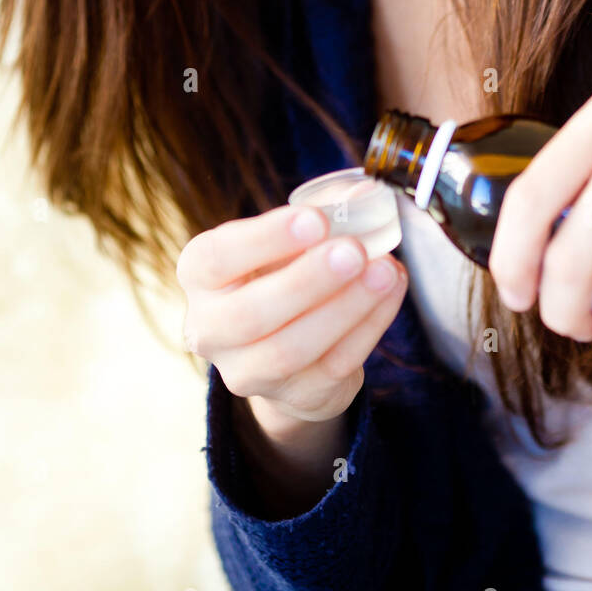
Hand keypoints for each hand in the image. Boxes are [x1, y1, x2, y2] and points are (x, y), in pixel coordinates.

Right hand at [176, 202, 407, 422]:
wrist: (285, 348)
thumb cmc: (279, 274)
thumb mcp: (286, 240)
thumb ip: (321, 213)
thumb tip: (363, 194)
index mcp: (199, 276)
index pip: (216, 258)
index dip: (265, 239)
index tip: (315, 219)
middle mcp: (209, 329)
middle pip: (250, 314)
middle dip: (308, 280)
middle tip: (354, 250)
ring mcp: (248, 371)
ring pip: (291, 349)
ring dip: (345, 307)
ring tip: (385, 270)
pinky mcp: (295, 396)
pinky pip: (334, 365)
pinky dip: (369, 326)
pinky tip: (391, 291)